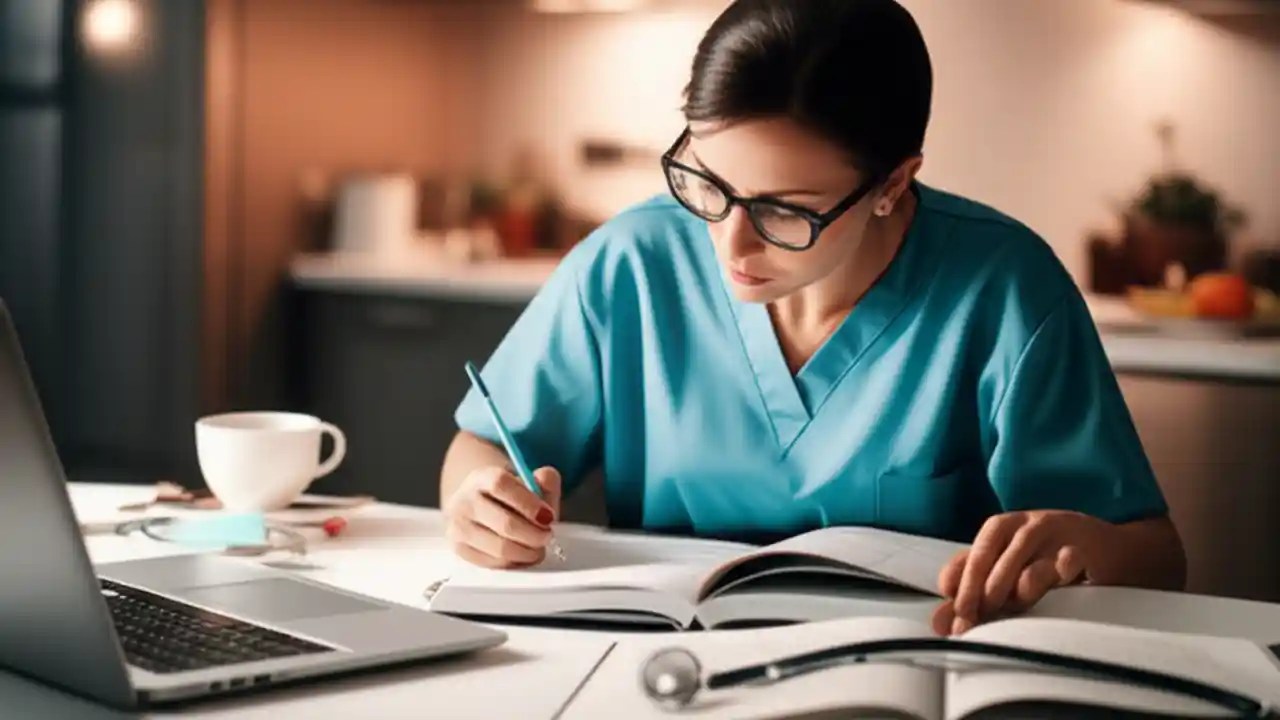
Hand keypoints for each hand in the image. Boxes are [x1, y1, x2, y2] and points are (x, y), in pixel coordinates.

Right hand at [443, 465, 561, 568]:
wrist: (475, 507)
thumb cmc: (508, 497)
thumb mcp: (528, 482)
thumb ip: (544, 480)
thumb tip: (545, 479)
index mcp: (481, 478)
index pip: (501, 486)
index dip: (528, 503)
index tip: (548, 517)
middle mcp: (464, 501)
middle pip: (504, 524)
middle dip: (534, 535)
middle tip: (547, 536)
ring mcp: (458, 527)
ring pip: (500, 548)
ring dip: (527, 552)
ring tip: (538, 548)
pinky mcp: (459, 549)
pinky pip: (494, 563)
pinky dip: (515, 563)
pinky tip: (523, 555)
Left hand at [932, 510, 1106, 635]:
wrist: (1114, 551)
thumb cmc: (1053, 559)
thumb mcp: (1010, 572)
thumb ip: (974, 592)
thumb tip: (940, 622)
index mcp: (1002, 528)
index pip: (974, 554)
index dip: (962, 584)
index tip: (956, 613)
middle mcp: (1026, 525)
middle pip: (993, 556)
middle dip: (980, 592)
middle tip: (974, 620)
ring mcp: (1057, 533)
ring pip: (1026, 559)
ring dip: (1013, 588)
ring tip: (1011, 606)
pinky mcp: (1085, 547)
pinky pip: (1066, 561)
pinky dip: (1057, 571)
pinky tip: (1055, 581)